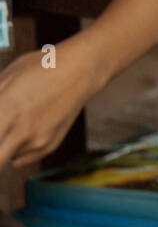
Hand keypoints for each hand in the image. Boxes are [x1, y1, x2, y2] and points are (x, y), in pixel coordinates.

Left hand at [0, 45, 100, 167]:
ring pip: (7, 158)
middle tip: (0, 132)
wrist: (79, 71)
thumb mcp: (4, 78)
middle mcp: (22, 129)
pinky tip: (22, 131)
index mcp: (6, 108)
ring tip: (10, 125)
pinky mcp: (50, 145)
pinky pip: (23, 158)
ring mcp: (38, 140)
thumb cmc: (39, 68)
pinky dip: (18, 150)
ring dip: (3, 147)